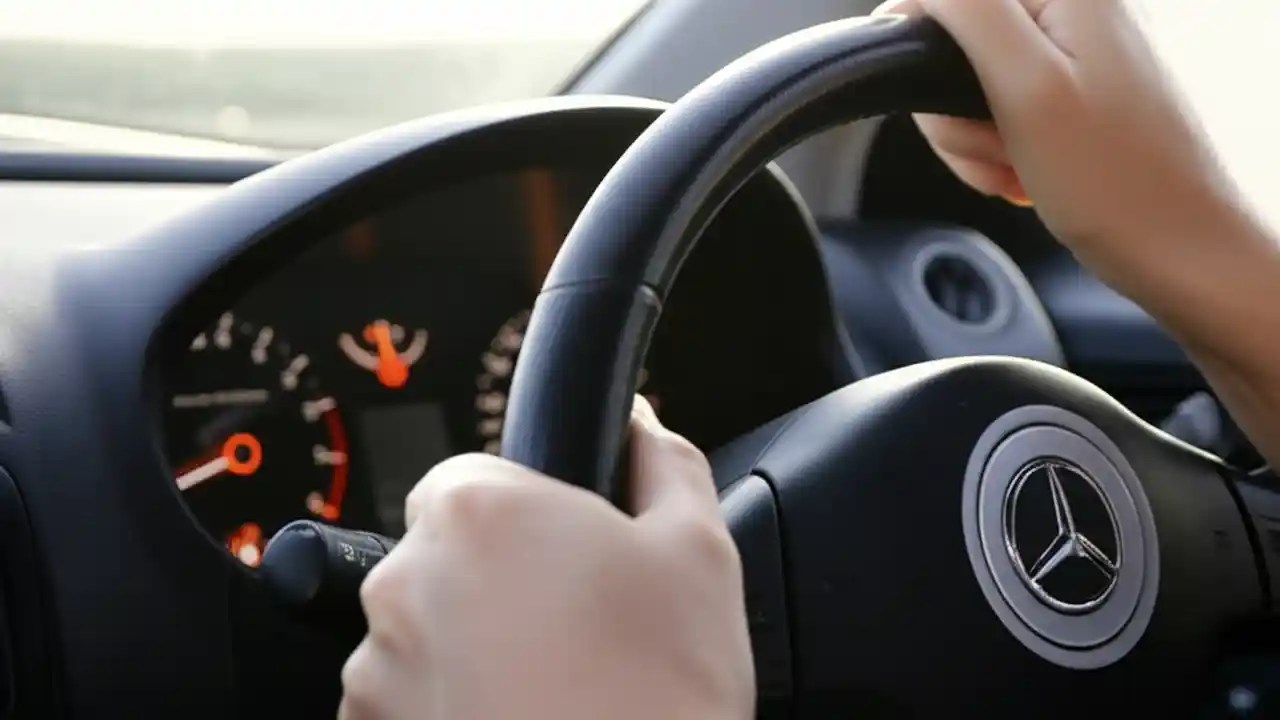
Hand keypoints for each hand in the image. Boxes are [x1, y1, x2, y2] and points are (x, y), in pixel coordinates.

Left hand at [339, 397, 753, 719]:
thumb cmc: (663, 691)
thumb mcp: (700, 551)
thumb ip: (662, 461)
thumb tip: (639, 423)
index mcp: (478, 510)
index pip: (468, 477)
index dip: (521, 513)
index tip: (561, 554)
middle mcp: (406, 579)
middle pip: (440, 553)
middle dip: (493, 579)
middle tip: (569, 626)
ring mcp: (378, 667)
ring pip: (421, 629)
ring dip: (465, 644)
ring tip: (548, 686)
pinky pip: (403, 698)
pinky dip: (443, 706)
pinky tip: (517, 718)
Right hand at [875, 0, 1248, 282]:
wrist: (1178, 250)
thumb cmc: (1115, 181)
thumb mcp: (1028, 86)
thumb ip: (972, 14)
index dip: (919, 41)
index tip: (918, 93)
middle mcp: (1078, 15)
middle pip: (958, 45)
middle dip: (956, 108)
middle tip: (996, 145)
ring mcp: (1078, 59)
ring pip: (972, 88)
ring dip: (978, 140)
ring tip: (1018, 167)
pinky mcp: (1073, 101)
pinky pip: (1002, 116)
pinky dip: (1001, 152)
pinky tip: (1028, 174)